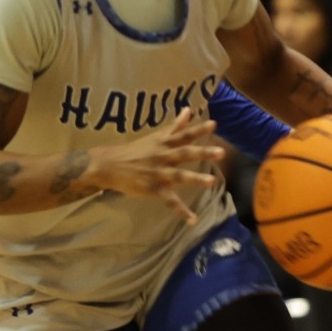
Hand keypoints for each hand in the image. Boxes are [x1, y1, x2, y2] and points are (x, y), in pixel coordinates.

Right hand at [87, 109, 224, 224]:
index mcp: (164, 143)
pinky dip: (181, 211)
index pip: (184, 135)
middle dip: (203, 153)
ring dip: (196, 178)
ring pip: (179, 175)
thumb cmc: (136, 151)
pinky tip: (193, 219)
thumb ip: (175, 126)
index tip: (214, 125)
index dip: (198, 129)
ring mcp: (159, 173)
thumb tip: (188, 110)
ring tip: (212, 181)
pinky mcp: (154, 189)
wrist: (110, 165)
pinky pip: (170, 201)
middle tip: (221, 152)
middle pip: (185, 153)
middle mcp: (163, 156)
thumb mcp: (155, 136)